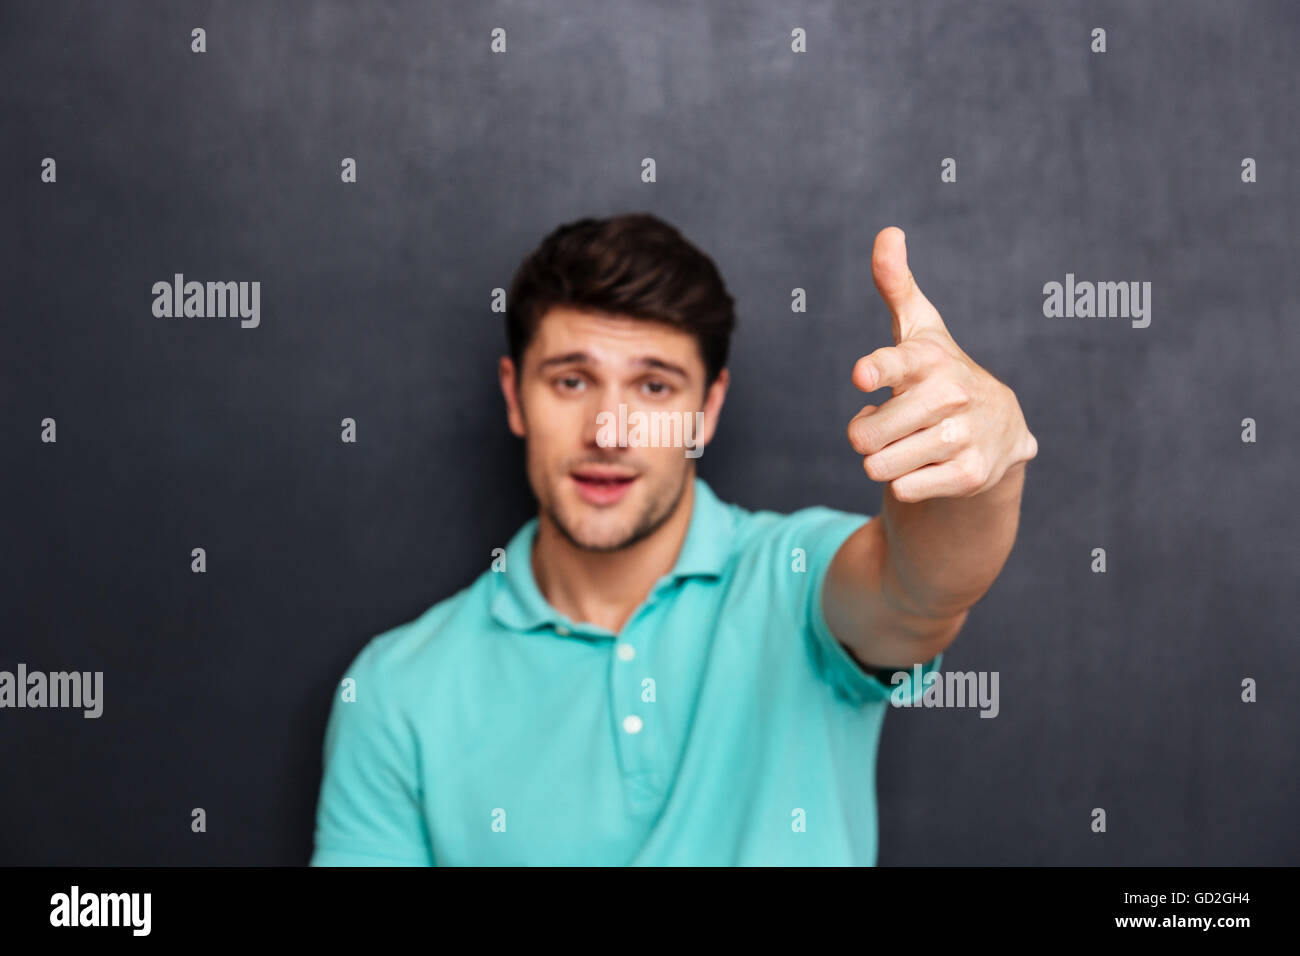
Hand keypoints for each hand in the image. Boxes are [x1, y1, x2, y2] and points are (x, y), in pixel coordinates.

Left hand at [847, 227, 1037, 502]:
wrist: (1000, 430)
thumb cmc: (939, 373)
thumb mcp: (920, 330)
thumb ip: (896, 284)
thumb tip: (888, 232)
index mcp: (929, 359)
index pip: (894, 364)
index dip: (876, 371)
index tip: (864, 375)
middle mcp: (948, 395)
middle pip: (865, 435)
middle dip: (865, 435)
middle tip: (887, 424)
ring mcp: (961, 437)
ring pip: (880, 466)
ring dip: (882, 460)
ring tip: (907, 443)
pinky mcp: (969, 475)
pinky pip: (904, 489)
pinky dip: (904, 483)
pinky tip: (925, 464)